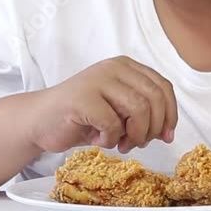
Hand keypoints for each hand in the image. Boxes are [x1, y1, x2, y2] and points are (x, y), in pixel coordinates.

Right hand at [27, 56, 176, 153]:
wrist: (40, 120)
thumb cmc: (81, 117)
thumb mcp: (118, 109)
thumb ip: (142, 111)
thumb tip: (167, 131)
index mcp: (125, 66)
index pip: (162, 86)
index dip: (170, 114)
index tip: (166, 136)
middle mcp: (114, 67)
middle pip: (154, 98)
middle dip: (153, 127)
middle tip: (139, 143)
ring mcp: (97, 80)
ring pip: (138, 109)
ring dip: (135, 135)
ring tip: (122, 144)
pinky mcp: (82, 98)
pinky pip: (112, 124)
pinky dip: (111, 139)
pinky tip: (99, 139)